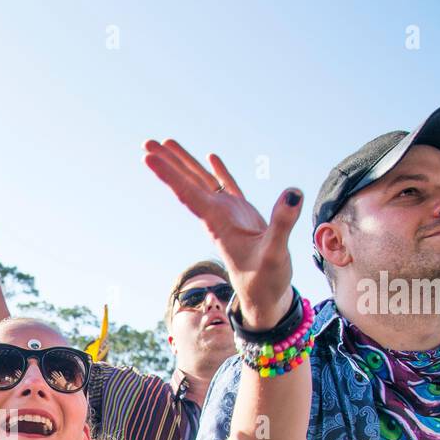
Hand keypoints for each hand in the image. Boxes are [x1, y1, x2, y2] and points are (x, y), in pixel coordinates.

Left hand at [143, 139, 301, 328]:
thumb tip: (293, 193)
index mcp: (218, 223)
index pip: (188, 193)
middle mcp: (218, 216)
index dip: (169, 174)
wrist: (266, 297)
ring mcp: (229, 215)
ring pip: (203, 182)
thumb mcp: (276, 254)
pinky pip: (227, 188)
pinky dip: (218, 172)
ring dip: (185, 163)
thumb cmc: (266, 280)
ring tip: (166, 143)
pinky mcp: (243, 216)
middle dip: (168, 163)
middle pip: (188, 183)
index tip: (148, 156)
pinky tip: (210, 157)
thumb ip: (283, 224)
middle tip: (146, 142)